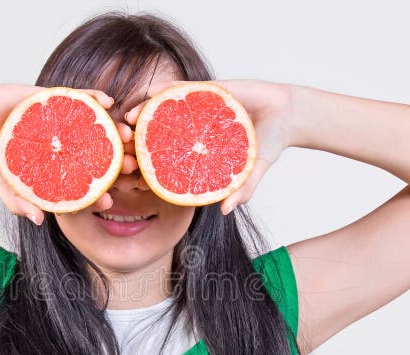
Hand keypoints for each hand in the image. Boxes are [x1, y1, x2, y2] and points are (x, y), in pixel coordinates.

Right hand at [0, 83, 129, 224]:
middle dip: (117, 164)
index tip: (107, 202)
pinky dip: (96, 98)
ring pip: (96, 128)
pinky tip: (108, 101)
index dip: (96, 196)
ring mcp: (65, 124)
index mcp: (56, 170)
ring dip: (115, 131)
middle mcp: (66, 148)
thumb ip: (16, 201)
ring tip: (127, 135)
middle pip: (98, 158)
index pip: (81, 187)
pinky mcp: (59, 100)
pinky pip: (81, 98)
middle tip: (130, 168)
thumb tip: (39, 220)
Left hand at [124, 79, 294, 214]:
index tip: (132, 175)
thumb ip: (242, 189)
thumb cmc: (269, 144)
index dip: (151, 167)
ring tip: (129, 117)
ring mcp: (199, 110)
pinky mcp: (208, 90)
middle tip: (123, 145)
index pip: (170, 160)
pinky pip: (183, 89)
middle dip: (141, 139)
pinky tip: (149, 92)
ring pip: (166, 110)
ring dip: (145, 113)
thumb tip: (224, 210)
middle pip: (161, 135)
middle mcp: (195, 131)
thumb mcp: (254, 171)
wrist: (286, 113)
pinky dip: (166, 89)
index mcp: (201, 151)